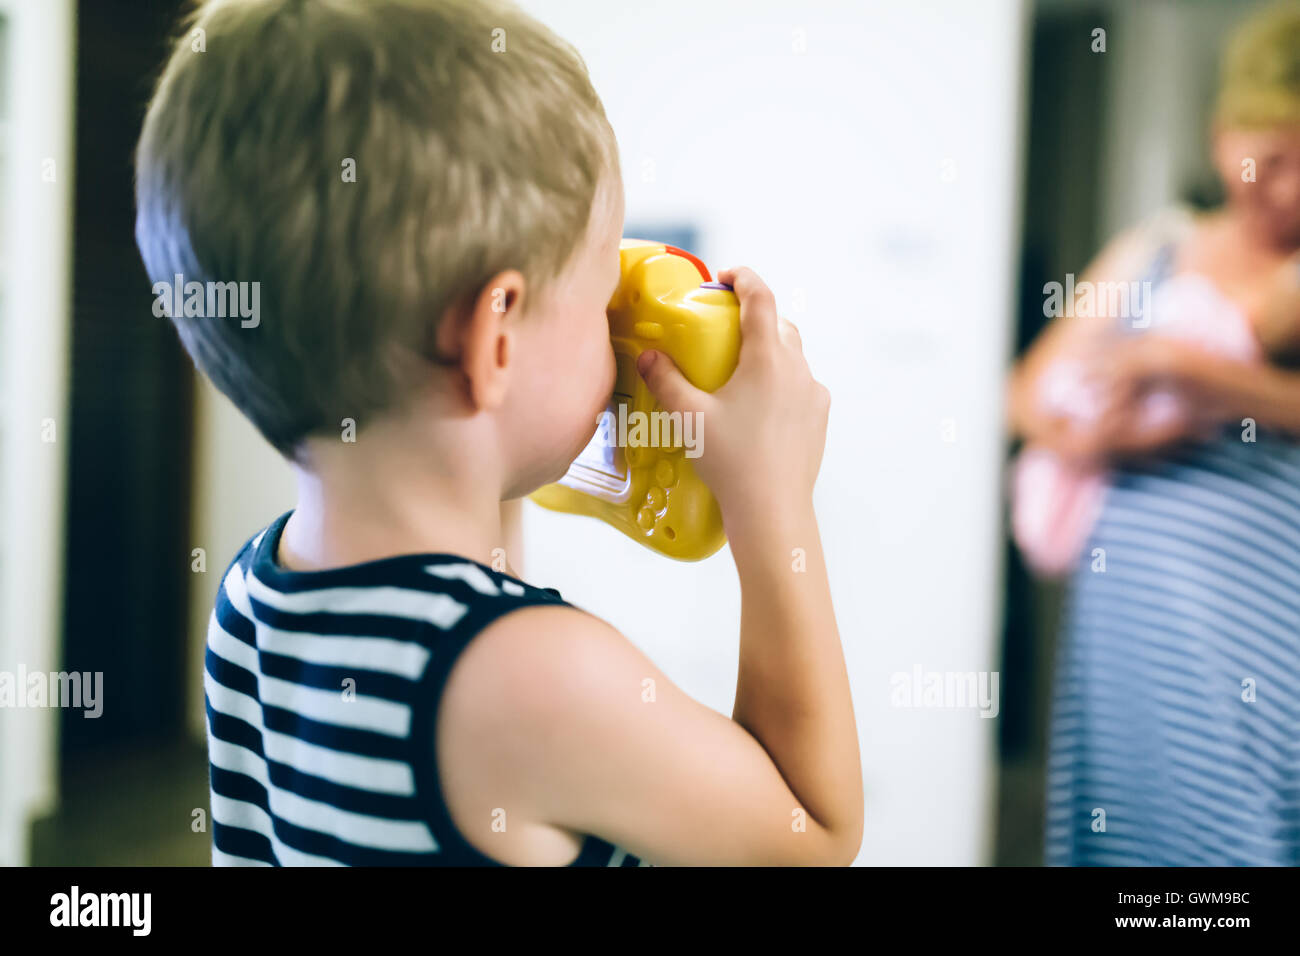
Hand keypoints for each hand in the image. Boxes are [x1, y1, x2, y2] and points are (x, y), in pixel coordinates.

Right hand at [634, 266, 829, 529]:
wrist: (772, 510)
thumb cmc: (731, 462)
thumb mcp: (689, 417)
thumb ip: (666, 380)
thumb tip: (649, 356)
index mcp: (768, 358)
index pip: (761, 298)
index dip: (744, 278)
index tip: (726, 276)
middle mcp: (797, 369)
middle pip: (781, 324)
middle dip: (756, 315)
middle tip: (726, 324)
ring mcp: (813, 394)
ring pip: (793, 356)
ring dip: (770, 351)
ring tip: (741, 369)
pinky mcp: (819, 418)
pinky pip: (801, 386)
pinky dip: (781, 382)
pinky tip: (758, 406)